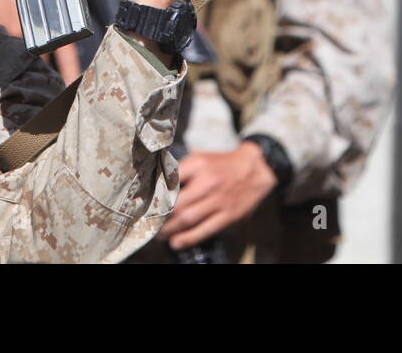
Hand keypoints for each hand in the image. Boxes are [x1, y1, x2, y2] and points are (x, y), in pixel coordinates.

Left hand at [157, 143, 276, 248]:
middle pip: (177, 203)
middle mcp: (208, 181)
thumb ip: (183, 170)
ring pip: (188, 219)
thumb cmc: (223, 164)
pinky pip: (206, 229)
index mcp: (198, 164)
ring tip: (160, 235)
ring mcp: (219, 199)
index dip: (156, 195)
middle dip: (160, 217)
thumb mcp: (202, 159)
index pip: (170, 180)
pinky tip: (177, 242)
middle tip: (150, 224)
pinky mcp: (228, 214)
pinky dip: (189, 238)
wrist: (257, 168)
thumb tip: (158, 184)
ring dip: (170, 230)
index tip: (144, 204)